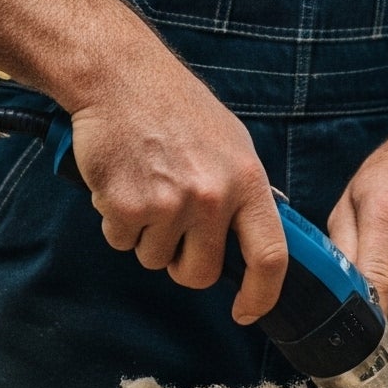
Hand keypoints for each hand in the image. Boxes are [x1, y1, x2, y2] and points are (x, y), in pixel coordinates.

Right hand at [63, 48, 288, 324]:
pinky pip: (120, 241)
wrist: (120, 76)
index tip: (248, 311)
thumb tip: (256, 238)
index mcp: (248, 180)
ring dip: (146, 235)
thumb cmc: (175, 106)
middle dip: (183, 264)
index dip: (262, 295)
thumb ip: (245, 191)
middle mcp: (212, 196)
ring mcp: (168, 203)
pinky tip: (121, 181)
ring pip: (155, 259)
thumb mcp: (231, 143)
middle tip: (172, 229)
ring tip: (146, 185)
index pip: (270, 256)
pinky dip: (116, 221)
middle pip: (200, 273)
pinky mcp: (126, 205)